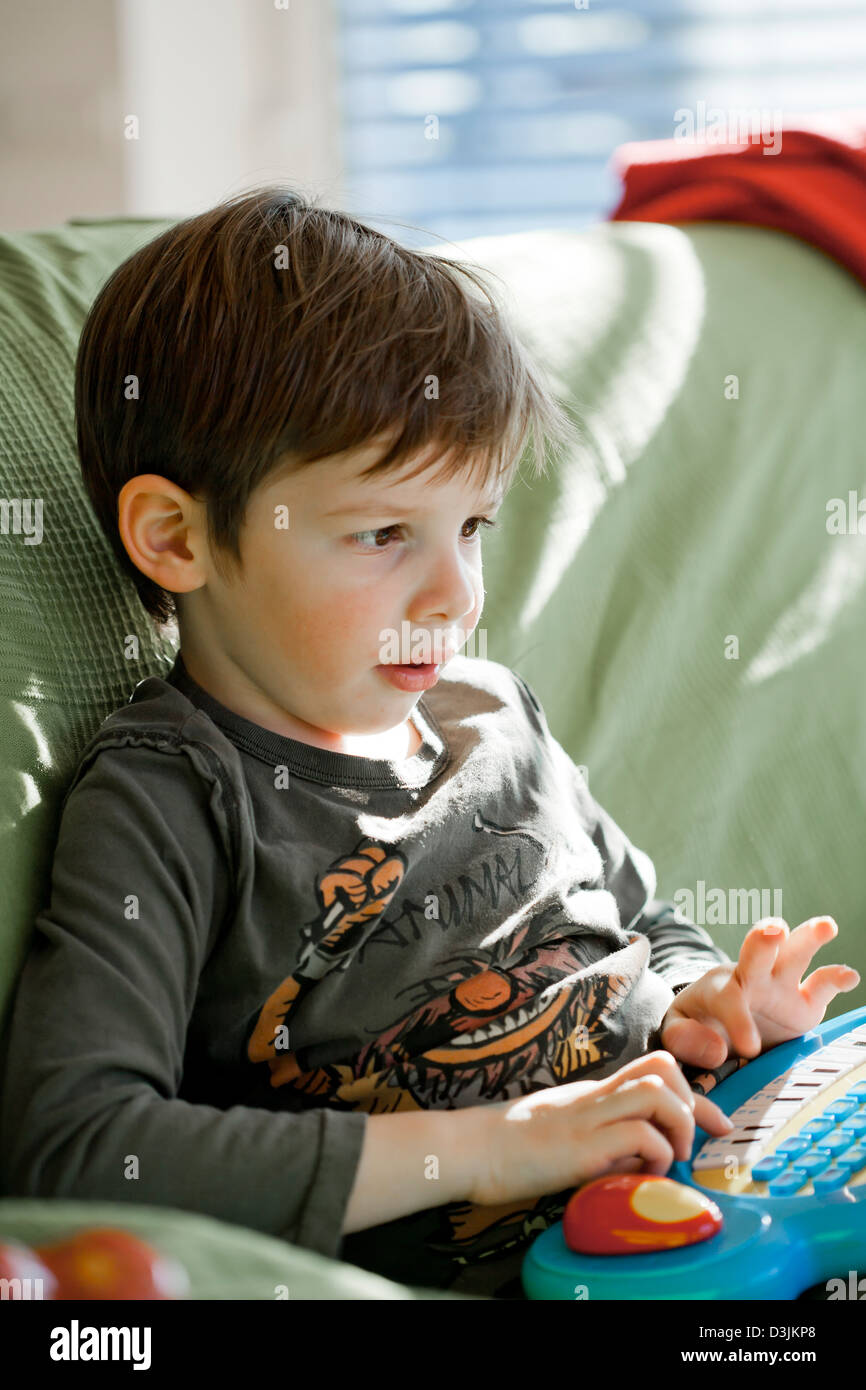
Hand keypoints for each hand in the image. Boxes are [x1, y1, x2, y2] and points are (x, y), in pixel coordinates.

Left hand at [659, 916, 860, 1068]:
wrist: (717, 1027)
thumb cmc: (695, 1025)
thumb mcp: (677, 1031)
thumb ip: (686, 1039)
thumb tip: (717, 1050)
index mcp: (718, 987)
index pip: (728, 999)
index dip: (739, 1021)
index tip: (749, 1047)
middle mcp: (751, 979)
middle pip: (756, 954)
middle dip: (764, 940)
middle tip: (773, 930)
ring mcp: (780, 987)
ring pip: (793, 956)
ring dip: (807, 938)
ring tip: (826, 925)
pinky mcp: (805, 1002)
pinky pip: (822, 986)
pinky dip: (836, 978)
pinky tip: (849, 975)